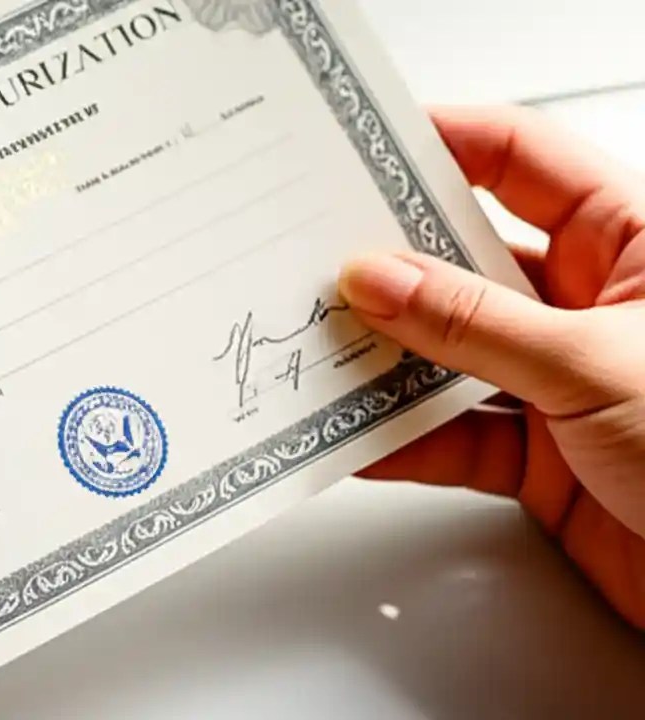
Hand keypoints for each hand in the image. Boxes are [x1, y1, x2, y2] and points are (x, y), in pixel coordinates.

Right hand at [339, 105, 644, 627]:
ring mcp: (562, 383)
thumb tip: (379, 277)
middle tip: (318, 260)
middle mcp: (591, 306)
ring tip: (323, 352)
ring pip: (450, 354)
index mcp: (632, 246)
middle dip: (391, 263)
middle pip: (467, 261)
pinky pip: (453, 437)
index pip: (521, 161)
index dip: (443, 144)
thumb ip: (474, 323)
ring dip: (387, 360)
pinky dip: (403, 441)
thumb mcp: (594, 364)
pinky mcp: (543, 460)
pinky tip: (357, 435)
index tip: (362, 148)